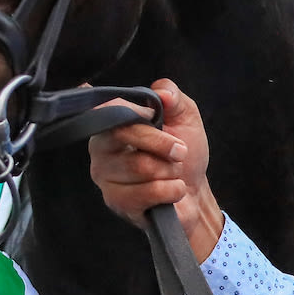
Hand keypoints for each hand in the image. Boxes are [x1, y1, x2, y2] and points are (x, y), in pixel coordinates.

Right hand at [87, 78, 223, 261]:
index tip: (159, 122)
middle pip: (124, 136)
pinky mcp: (116, 201)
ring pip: (140, 166)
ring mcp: (104, 176)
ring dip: (169, 171)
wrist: (193, 193)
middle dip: (162, 145)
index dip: (138, 114)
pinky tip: (171, 190)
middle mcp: (99, 146)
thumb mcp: (184, 117)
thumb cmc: (183, 153)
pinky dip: (171, 190)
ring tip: (171, 174)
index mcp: (111, 122)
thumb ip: (173, 96)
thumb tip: (162, 93)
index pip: (112, 109)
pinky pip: (148, 192)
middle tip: (179, 152)